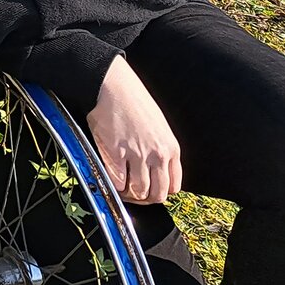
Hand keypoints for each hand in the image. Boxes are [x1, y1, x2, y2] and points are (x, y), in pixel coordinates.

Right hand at [88, 55, 180, 204]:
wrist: (113, 86)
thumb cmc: (133, 101)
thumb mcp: (159, 125)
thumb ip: (160, 148)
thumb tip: (152, 168)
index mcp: (170, 149)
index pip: (173, 186)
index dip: (160, 192)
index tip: (150, 190)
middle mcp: (157, 155)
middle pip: (157, 194)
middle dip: (145, 199)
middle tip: (134, 195)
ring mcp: (136, 155)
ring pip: (138, 191)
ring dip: (129, 194)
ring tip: (121, 189)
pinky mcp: (115, 153)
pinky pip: (118, 182)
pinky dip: (115, 186)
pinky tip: (111, 179)